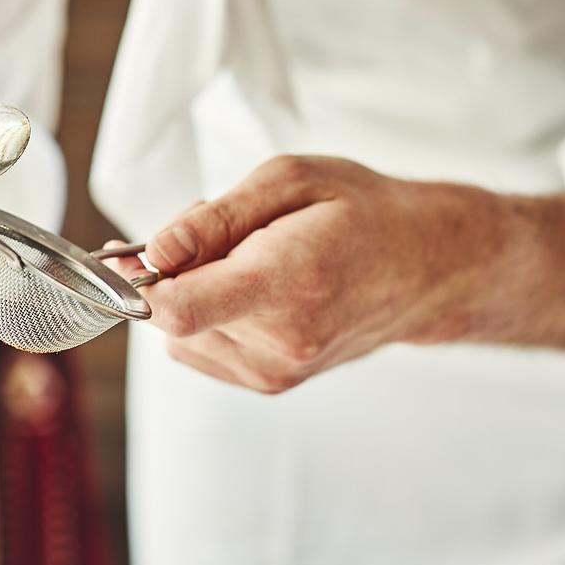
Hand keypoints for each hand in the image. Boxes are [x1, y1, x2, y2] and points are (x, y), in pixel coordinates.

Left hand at [111, 155, 504, 392]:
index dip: (140, 280)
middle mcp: (280, 342)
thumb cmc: (361, 212)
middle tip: (226, 234)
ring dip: (194, 294)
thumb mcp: (290, 179)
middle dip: (175, 271)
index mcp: (287, 282)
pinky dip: (209, 316)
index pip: (175, 310)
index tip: (140, 252)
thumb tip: (153, 251)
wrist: (425, 267)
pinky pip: (199, 350)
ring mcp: (275, 372)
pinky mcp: (269, 384)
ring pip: (178, 335)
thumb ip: (214, 218)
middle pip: (170, 317)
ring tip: (251, 261)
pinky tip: (255, 290)